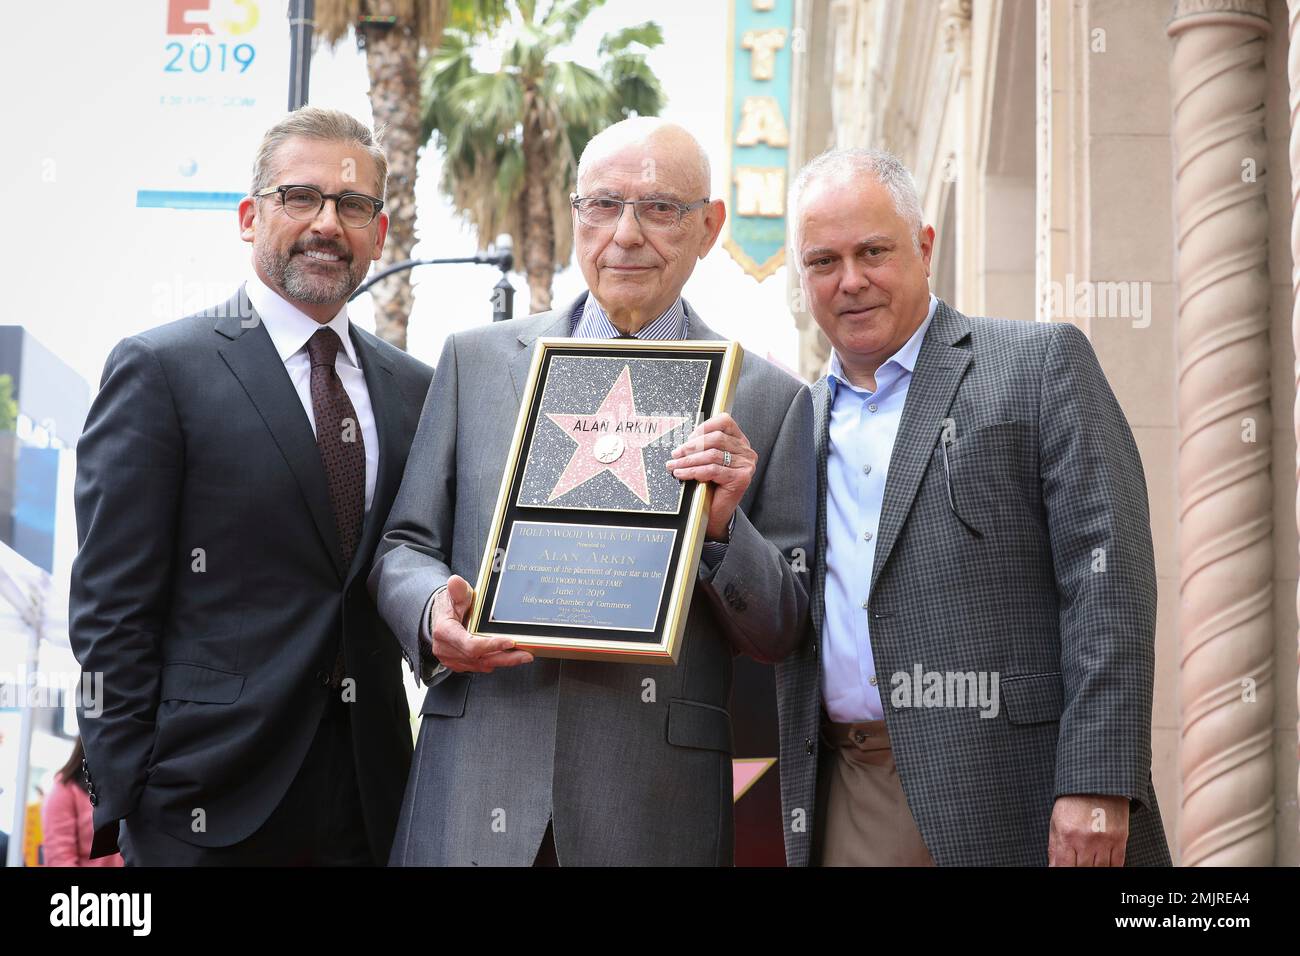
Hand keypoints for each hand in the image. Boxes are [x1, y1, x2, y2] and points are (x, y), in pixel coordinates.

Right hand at [430, 575, 533, 673]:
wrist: (438, 617)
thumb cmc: (449, 605)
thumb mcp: (454, 594)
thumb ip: (457, 589)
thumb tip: (455, 581)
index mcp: (446, 632)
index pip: (471, 645)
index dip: (491, 645)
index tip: (510, 641)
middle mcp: (447, 650)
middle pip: (480, 659)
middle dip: (505, 657)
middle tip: (526, 654)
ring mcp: (452, 659)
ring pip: (482, 665)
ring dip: (504, 661)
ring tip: (523, 655)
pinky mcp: (459, 664)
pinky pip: (480, 666)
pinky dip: (495, 662)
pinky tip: (509, 656)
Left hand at [665, 413, 756, 539]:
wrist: (715, 515)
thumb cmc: (710, 486)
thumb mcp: (706, 461)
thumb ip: (702, 446)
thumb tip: (683, 438)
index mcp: (740, 441)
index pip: (724, 422)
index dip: (703, 427)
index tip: (686, 438)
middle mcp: (747, 452)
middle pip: (716, 438)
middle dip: (691, 446)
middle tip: (675, 454)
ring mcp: (746, 465)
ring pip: (712, 455)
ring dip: (688, 460)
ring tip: (674, 465)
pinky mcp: (741, 479)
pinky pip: (712, 470)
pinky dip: (693, 471)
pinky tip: (681, 474)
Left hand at [1048, 794, 1129, 865]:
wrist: (1097, 782)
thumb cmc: (1073, 800)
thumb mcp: (1056, 821)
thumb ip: (1055, 847)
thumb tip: (1053, 866)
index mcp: (1067, 835)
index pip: (1063, 867)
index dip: (1062, 872)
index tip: (1064, 870)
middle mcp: (1085, 840)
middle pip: (1083, 869)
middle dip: (1080, 869)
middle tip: (1079, 864)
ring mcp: (1104, 841)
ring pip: (1100, 869)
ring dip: (1094, 869)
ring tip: (1090, 864)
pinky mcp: (1120, 839)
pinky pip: (1117, 863)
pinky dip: (1111, 868)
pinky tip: (1105, 865)